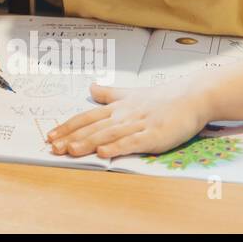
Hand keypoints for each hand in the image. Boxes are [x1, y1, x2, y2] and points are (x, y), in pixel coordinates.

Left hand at [46, 77, 213, 157]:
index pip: (87, 117)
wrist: (191, 96)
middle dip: (71, 138)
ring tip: (71, 150)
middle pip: (93, 127)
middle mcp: (124, 115)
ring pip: (109, 134)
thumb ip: (110, 94)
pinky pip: (133, 142)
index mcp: (117, 107)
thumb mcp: (131, 93)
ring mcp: (139, 124)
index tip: (50, 135)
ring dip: (88, 142)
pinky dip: (117, 147)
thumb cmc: (162, 97)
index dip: (68, 127)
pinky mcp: (154, 134)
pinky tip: (104, 153)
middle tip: (52, 147)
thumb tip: (91, 88)